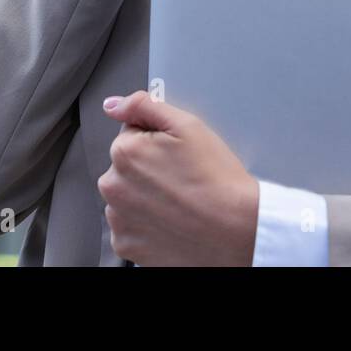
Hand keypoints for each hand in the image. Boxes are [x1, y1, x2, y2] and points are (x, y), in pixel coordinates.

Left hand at [97, 89, 258, 265]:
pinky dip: (146, 224)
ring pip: (128, 197)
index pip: (131, 134)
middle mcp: (113, 187)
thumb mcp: (187, 126)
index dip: (158, 141)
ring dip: (146, 197)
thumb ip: (144, 106)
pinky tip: (172, 220)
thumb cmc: (217, 180)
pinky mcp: (127, 246)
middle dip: (149, 168)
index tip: (177, 155)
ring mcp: (119, 220)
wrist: (237, 230)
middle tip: (182, 178)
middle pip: (127, 166)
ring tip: (180, 201)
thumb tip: (113, 104)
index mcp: (124, 153)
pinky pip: (131, 226)